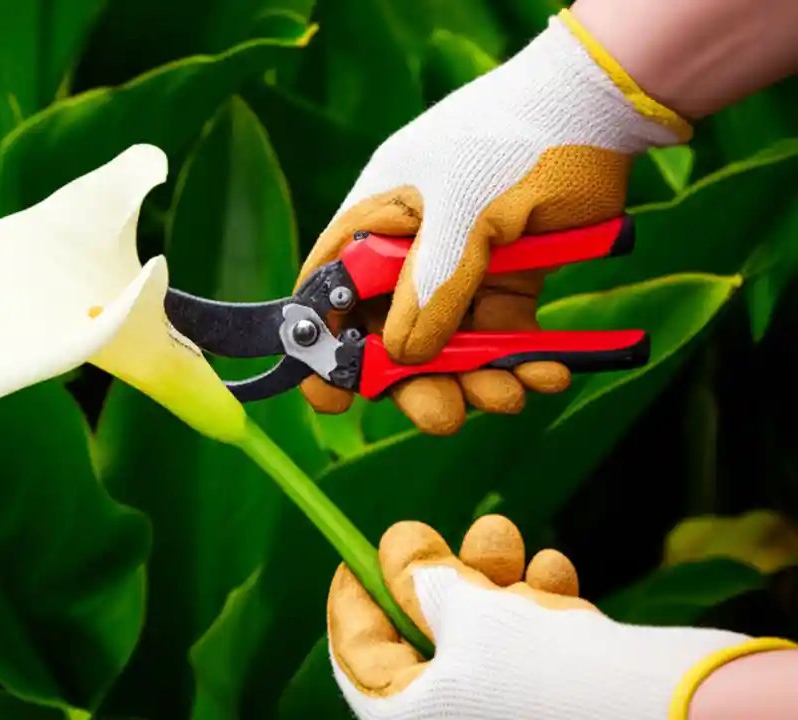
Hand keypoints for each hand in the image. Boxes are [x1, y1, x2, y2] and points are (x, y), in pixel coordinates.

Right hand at [296, 8, 690, 433]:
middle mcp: (410, 249)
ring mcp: (460, 266)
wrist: (600, 109)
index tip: (332, 398)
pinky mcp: (509, 278)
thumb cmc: (511, 145)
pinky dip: (521, 360)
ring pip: (449, 344)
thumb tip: (401, 358)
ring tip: (510, 398)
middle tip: (441, 416)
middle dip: (414, 380)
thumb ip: (430, 290)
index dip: (324, 345)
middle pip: (390, 332)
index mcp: (376, 221)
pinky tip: (548, 374)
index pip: (331, 291)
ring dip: (475, 380)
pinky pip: (502, 336)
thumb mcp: (464, 217)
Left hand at [327, 515, 791, 718]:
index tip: (355, 551)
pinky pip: (532, 646)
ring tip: (506, 538)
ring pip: (483, 632)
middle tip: (446, 531)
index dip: (353, 598)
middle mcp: (452, 719)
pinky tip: (554, 572)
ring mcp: (508, 711)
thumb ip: (422, 578)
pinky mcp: (559, 698)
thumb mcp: (468, 616)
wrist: (669, 711)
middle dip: (441, 574)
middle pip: (424, 637)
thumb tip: (395, 546)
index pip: (357, 657)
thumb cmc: (548, 673)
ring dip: (494, 576)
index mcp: (408, 718)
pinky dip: (539, 603)